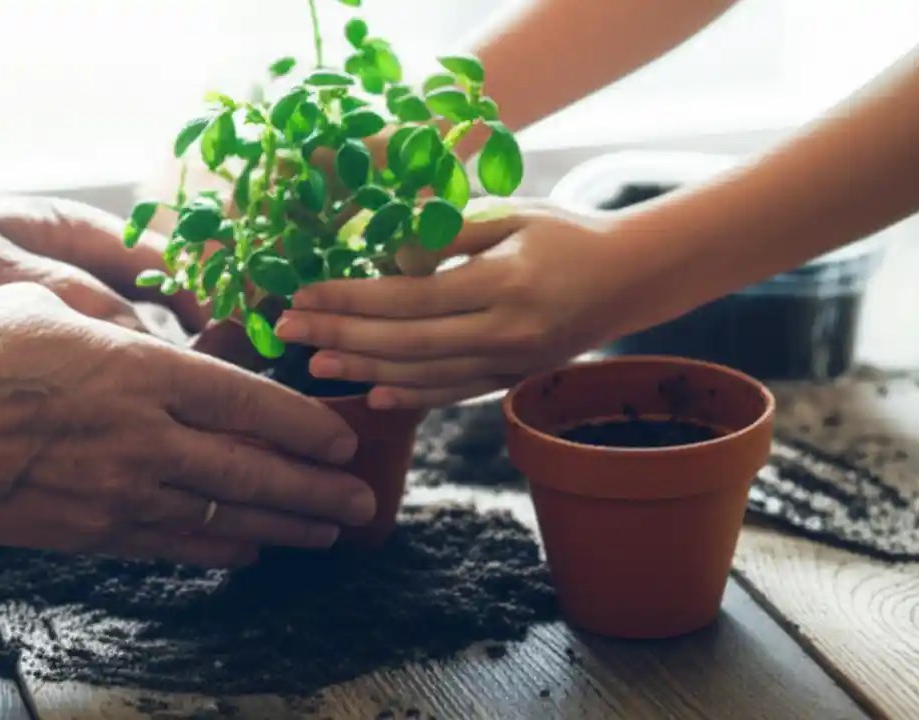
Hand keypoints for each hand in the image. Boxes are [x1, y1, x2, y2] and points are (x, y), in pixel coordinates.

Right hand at [0, 283, 374, 582]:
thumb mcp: (51, 308)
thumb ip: (118, 330)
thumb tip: (159, 343)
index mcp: (142, 374)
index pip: (250, 404)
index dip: (305, 424)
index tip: (344, 437)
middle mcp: (145, 440)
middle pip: (255, 472)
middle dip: (317, 490)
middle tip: (362, 501)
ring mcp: (119, 493)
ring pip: (224, 516)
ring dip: (282, 526)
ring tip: (325, 531)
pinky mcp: (90, 530)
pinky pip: (172, 543)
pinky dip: (217, 547)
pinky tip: (247, 549)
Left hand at [273, 199, 652, 407]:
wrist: (631, 278)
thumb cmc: (565, 233)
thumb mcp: (511, 215)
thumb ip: (449, 235)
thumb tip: (386, 255)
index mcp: (502, 283)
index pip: (409, 298)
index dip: (351, 299)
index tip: (304, 294)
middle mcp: (505, 332)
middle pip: (406, 342)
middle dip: (340, 336)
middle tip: (286, 331)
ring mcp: (509, 362)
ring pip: (424, 375)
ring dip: (363, 370)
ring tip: (315, 363)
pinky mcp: (512, 378)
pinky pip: (453, 393)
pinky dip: (411, 397)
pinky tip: (372, 395)